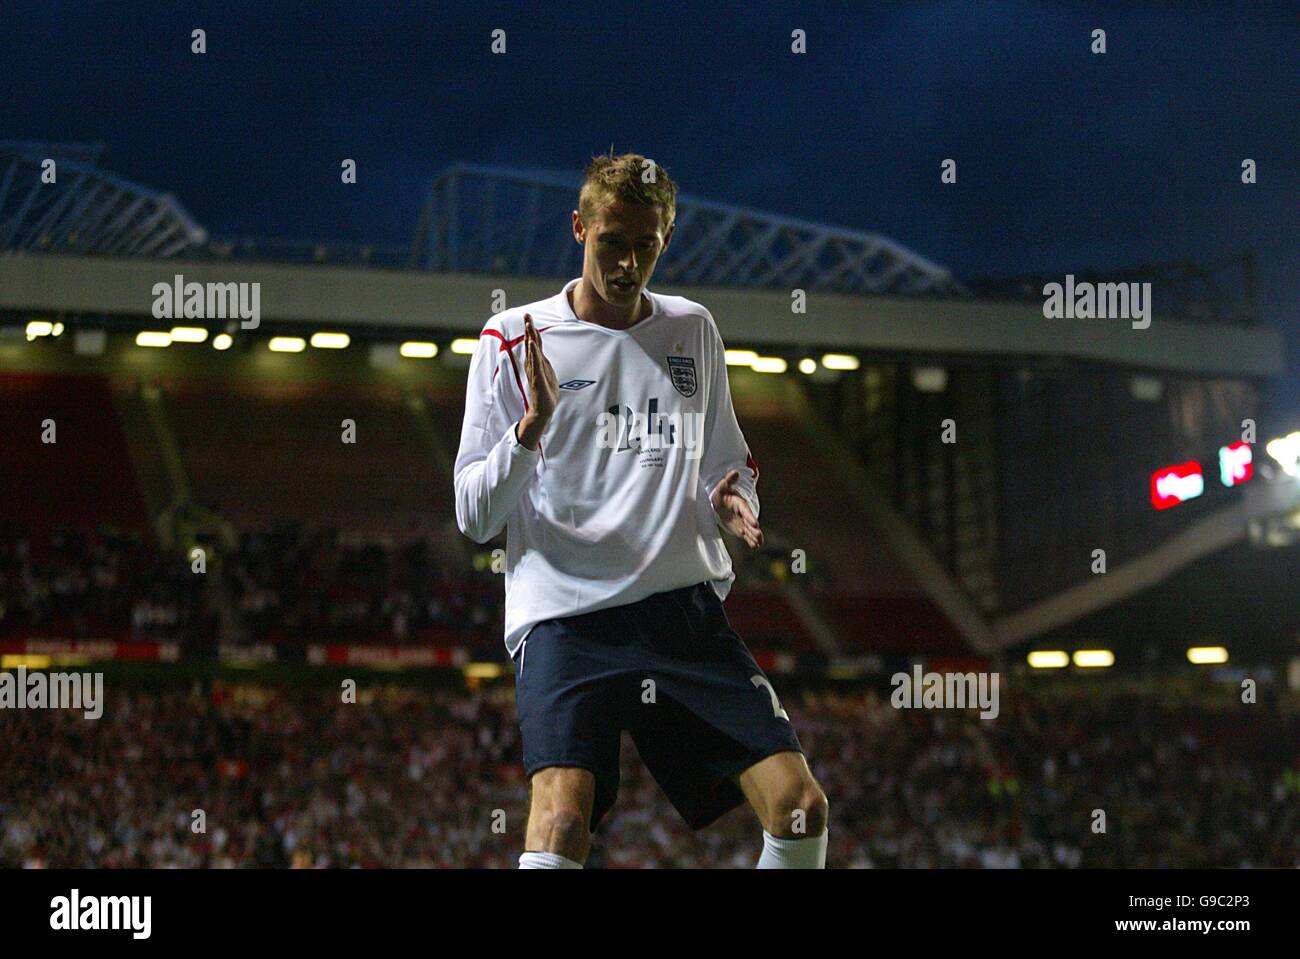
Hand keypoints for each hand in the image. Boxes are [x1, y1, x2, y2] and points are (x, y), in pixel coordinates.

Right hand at [517, 314, 557, 448]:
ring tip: (528, 324)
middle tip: (526, 315)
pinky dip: (533, 352)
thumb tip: (542, 356)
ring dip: (530, 336)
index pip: (534, 344)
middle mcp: (533, 365)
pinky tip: (532, 342)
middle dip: (528, 329)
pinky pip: (535, 362)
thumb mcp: (547, 375)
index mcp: (537, 363)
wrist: (543, 411)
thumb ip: (544, 365)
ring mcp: (534, 371)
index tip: (528, 318)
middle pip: (531, 343)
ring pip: (531, 350)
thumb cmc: (545, 394)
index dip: (531, 331)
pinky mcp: (537, 378)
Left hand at [711, 469, 762, 547]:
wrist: (721, 502)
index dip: (750, 517)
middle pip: (750, 522)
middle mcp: (744, 514)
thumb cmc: (722, 494)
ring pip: (750, 530)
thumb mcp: (723, 486)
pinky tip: (756, 546)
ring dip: (754, 536)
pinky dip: (751, 540)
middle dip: (754, 529)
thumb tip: (734, 472)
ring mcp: (743, 522)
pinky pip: (747, 535)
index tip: (755, 523)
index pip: (746, 511)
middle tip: (759, 535)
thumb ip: (728, 480)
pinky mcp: (741, 528)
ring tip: (759, 543)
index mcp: (740, 504)